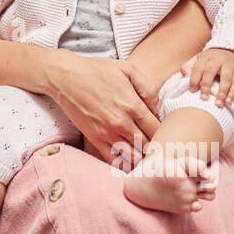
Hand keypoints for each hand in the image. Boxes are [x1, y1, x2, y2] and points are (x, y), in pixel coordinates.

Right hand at [33, 51, 159, 167]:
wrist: (65, 77)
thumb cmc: (97, 70)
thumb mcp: (128, 69)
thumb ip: (148, 87)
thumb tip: (159, 107)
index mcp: (133, 105)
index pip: (158, 129)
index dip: (166, 133)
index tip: (167, 132)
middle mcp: (121, 123)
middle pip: (148, 146)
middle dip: (157, 148)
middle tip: (161, 147)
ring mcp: (107, 133)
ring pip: (133, 157)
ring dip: (143, 158)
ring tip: (147, 155)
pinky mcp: (94, 139)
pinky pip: (114, 160)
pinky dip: (125, 164)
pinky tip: (130, 161)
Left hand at [178, 48, 233, 105]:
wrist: (230, 52)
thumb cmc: (210, 60)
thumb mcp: (198, 59)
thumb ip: (189, 66)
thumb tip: (184, 75)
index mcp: (205, 57)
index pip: (198, 67)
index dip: (194, 79)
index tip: (192, 90)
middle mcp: (217, 60)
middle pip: (211, 71)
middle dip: (207, 85)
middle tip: (204, 98)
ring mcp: (229, 66)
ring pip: (226, 78)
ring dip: (222, 92)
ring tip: (218, 103)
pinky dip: (232, 93)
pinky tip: (228, 101)